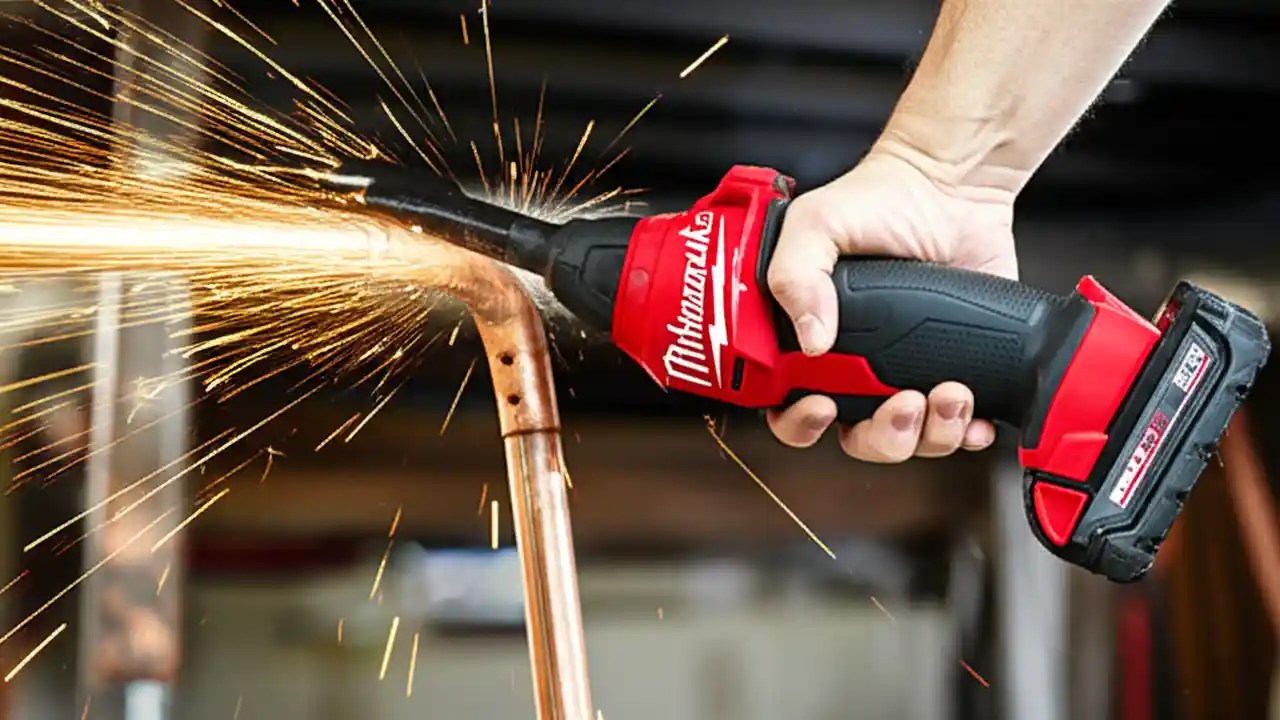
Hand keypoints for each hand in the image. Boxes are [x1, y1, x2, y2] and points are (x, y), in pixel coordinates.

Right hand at [765, 145, 1018, 461]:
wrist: (952, 186)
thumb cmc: (876, 200)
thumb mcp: (814, 225)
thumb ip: (795, 276)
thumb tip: (812, 342)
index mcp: (811, 342)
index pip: (789, 409)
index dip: (801, 423)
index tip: (824, 406)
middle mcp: (858, 367)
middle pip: (856, 438)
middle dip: (883, 436)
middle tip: (904, 403)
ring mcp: (907, 372)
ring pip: (910, 440)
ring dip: (930, 434)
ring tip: (950, 393)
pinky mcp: (956, 369)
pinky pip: (958, 428)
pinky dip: (967, 433)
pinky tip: (974, 417)